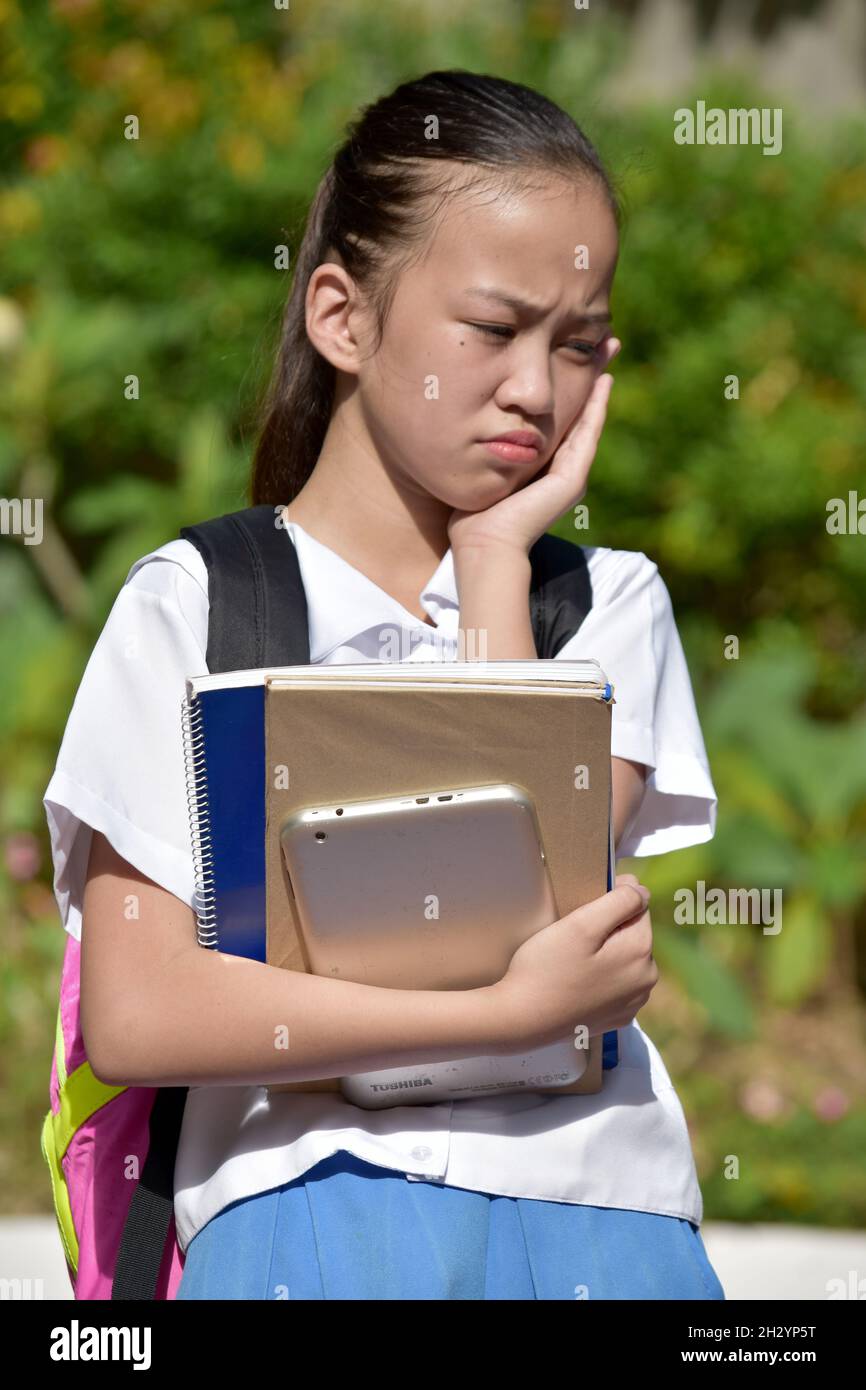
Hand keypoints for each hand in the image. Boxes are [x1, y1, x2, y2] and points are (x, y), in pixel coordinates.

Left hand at [447, 337, 620, 557]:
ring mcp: (570, 475)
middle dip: (592, 375)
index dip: (570, 385)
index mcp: (543, 467)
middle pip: (581, 412)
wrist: (482, 545)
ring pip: (589, 419)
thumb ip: (487, 445)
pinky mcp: (571, 481)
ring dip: (600, 383)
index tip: (574, 350)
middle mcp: (562, 470)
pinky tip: (601, 381)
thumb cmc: (472, 514)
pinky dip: (596, 408)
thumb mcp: (482, 466)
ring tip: (609, 348)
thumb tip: (470, 415)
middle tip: (605, 340)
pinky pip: (587, 436)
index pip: (561, 417)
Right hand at [489, 872, 657, 1050]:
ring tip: (572, 959)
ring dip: (606, 953)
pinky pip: (616, 984)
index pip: (638, 907)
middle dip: (609, 929)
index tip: (583, 909)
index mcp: (641, 953)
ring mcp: (632, 1003)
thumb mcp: (581, 924)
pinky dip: (601, 977)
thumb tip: (642, 891)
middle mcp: (645, 980)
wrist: (521, 1020)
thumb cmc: (547, 969)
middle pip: (633, 935)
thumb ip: (619, 902)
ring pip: (624, 960)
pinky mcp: (616, 1018)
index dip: (612, 900)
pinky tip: (576, 981)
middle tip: (573, 937)